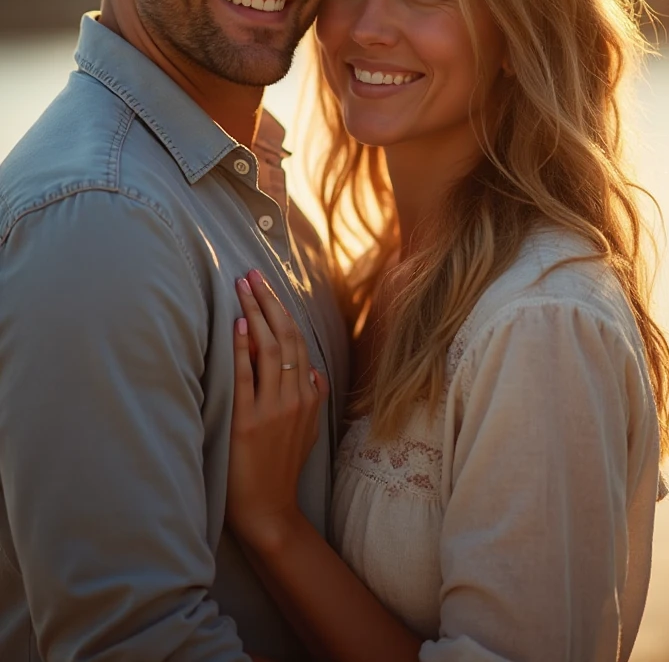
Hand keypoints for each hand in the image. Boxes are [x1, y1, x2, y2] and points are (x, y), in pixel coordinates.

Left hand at [226, 270, 328, 551]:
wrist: (271, 511)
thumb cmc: (283, 469)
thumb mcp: (310, 432)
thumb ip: (314, 399)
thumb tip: (314, 371)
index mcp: (309, 396)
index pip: (296, 340)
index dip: (280, 308)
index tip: (265, 283)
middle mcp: (295, 397)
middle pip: (284, 337)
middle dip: (267, 301)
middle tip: (250, 273)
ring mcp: (273, 409)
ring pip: (268, 350)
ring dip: (254, 314)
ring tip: (240, 288)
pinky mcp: (248, 423)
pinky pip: (247, 378)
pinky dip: (244, 350)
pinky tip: (239, 327)